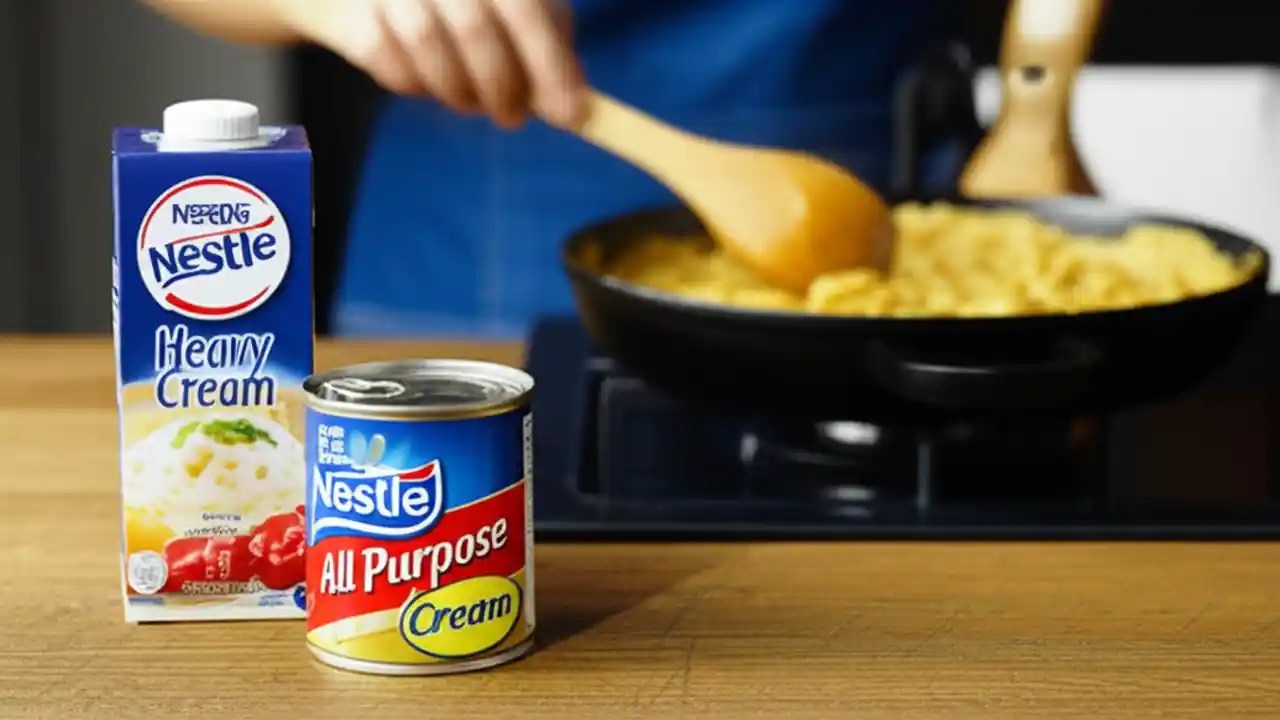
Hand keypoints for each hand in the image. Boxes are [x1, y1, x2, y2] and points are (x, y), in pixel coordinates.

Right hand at [277, 0, 587, 127]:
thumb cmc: (466, 1)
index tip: (570, 115)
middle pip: (474, 27)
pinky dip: (411, 84)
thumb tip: (568, 108)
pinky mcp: (353, 12)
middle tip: (512, 116)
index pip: (524, 7)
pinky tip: (426, 81)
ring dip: (457, 90)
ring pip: (424, 43)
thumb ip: (546, 48)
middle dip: (501, 86)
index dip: (549, 65)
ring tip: (470, 100)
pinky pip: (384, 59)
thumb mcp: (514, 6)